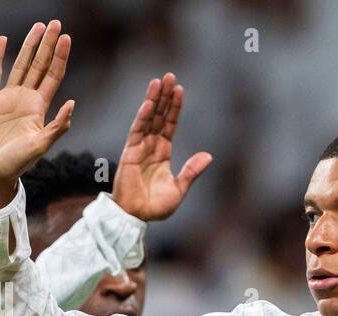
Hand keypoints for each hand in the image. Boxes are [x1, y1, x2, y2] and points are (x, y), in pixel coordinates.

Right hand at [0, 20, 73, 208]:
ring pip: (20, 65)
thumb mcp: (40, 146)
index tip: (66, 38)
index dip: (60, 57)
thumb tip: (72, 103)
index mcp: (40, 108)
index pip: (53, 76)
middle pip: (40, 65)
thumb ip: (56, 126)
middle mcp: (25, 99)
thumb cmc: (17, 164)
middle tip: (55, 23)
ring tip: (38, 26)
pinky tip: (3, 41)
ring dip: (29, 46)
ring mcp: (7, 98)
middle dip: (48, 45)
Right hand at [112, 73, 211, 220]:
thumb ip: (192, 171)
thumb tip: (208, 155)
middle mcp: (150, 146)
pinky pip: (137, 131)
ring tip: (159, 81)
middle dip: (164, 96)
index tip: (180, 90)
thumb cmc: (154, 206)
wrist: (136, 217)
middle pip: (159, 116)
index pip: (169, 125)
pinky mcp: (130, 153)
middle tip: (170, 76)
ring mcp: (139, 148)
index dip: (174, 108)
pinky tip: (149, 104)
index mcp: (162, 153)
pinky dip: (143, 117)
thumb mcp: (179, 188)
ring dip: (153, 100)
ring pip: (148, 119)